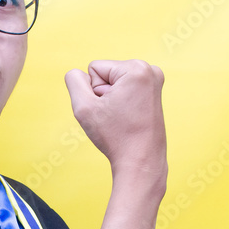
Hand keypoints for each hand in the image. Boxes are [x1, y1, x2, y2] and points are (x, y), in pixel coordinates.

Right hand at [64, 59, 167, 185]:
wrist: (140, 160)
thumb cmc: (115, 136)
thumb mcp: (84, 107)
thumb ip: (74, 81)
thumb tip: (77, 72)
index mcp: (136, 68)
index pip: (94, 68)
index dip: (94, 91)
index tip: (108, 110)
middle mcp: (149, 69)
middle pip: (106, 74)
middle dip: (104, 94)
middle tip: (116, 116)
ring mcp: (154, 81)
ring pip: (114, 82)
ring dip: (112, 100)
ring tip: (122, 118)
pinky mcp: (154, 92)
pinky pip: (125, 89)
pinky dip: (122, 103)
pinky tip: (129, 117)